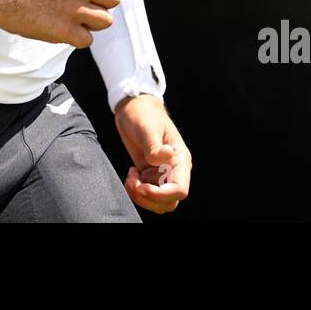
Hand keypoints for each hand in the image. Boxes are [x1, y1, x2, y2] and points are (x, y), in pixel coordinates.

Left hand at [114, 94, 190, 213]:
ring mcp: (162, 173)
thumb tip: (165, 157)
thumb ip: (154, 146)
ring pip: (159, 202)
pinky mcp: (150, 174)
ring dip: (142, 198)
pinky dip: (137, 192)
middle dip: (150, 199)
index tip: (143, 186)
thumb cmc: (143, 113)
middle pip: (170, 201)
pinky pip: (147, 194)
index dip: (162, 194)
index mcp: (179, 158)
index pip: (180, 189)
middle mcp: (174, 169)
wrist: (133, 107)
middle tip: (133, 182)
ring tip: (130, 178)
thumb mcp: (147, 127)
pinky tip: (131, 174)